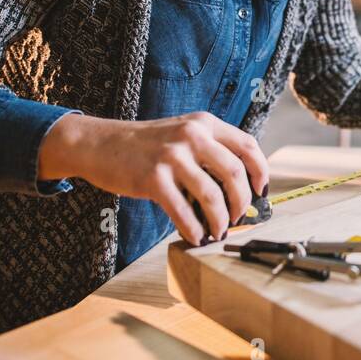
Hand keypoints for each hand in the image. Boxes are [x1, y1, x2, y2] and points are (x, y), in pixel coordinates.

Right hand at [38, 110, 268, 244]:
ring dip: (219, 220)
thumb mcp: (182, 134)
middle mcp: (192, 135)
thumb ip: (208, 152)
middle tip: (237, 217)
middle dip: (241, 202)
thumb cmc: (146, 145)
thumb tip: (237, 190)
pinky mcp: (153, 178)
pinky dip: (193, 229)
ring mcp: (172, 156)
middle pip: (234, 173)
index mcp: (204, 123)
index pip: (247, 145)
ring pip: (212, 195)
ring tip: (217, 231)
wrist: (100, 144)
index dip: (260, 171)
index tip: (261, 191)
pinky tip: (195, 236)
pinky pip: (183, 211)